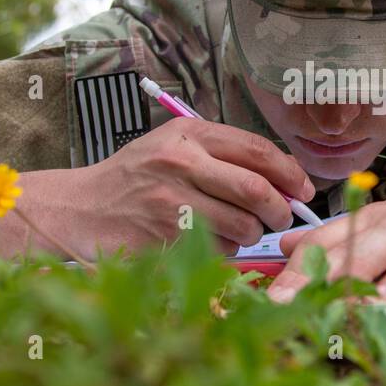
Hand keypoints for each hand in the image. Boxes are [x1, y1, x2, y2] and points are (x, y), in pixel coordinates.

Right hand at [66, 116, 314, 255]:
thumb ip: (223, 153)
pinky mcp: (166, 239)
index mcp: (188, 134)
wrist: (81, 209)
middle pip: (257, 189)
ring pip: (243, 226)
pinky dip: (225, 250)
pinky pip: (219, 250)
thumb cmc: (135, 178)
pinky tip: (207, 241)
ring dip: (252, 233)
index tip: (303, 188)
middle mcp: (180, 164)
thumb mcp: (173, 145)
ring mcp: (172, 203)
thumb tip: (285, 177)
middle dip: (281, 208)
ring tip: (240, 229)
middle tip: (283, 216)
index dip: (290, 172)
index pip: (257, 150)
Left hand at [269, 180, 385, 302]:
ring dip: (348, 275)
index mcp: (382, 216)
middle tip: (275, 304)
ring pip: (380, 247)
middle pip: (345, 243)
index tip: (261, 293)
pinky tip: (385, 300)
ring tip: (318, 303)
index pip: (327, 237)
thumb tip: (289, 245)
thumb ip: (349, 236)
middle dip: (308, 274)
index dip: (294, 264)